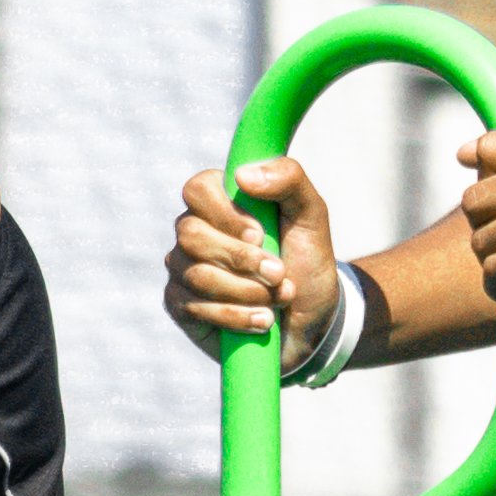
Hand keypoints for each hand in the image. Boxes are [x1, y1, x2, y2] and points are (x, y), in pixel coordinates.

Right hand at [168, 154, 339, 368]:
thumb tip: (243, 175)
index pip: (198, 189)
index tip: (259, 233)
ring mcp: (183, 269)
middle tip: (278, 273)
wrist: (313, 317)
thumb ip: (289, 180)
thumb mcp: (311, 215)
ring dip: (248, 291)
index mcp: (220, 201)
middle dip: (241, 259)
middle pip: (191, 234)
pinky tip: (262, 320)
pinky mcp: (182, 306)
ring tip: (280, 298)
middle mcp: (194, 231)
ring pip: (197, 275)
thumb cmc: (306, 260)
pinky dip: (237, 316)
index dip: (226, 214)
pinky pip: (195, 309)